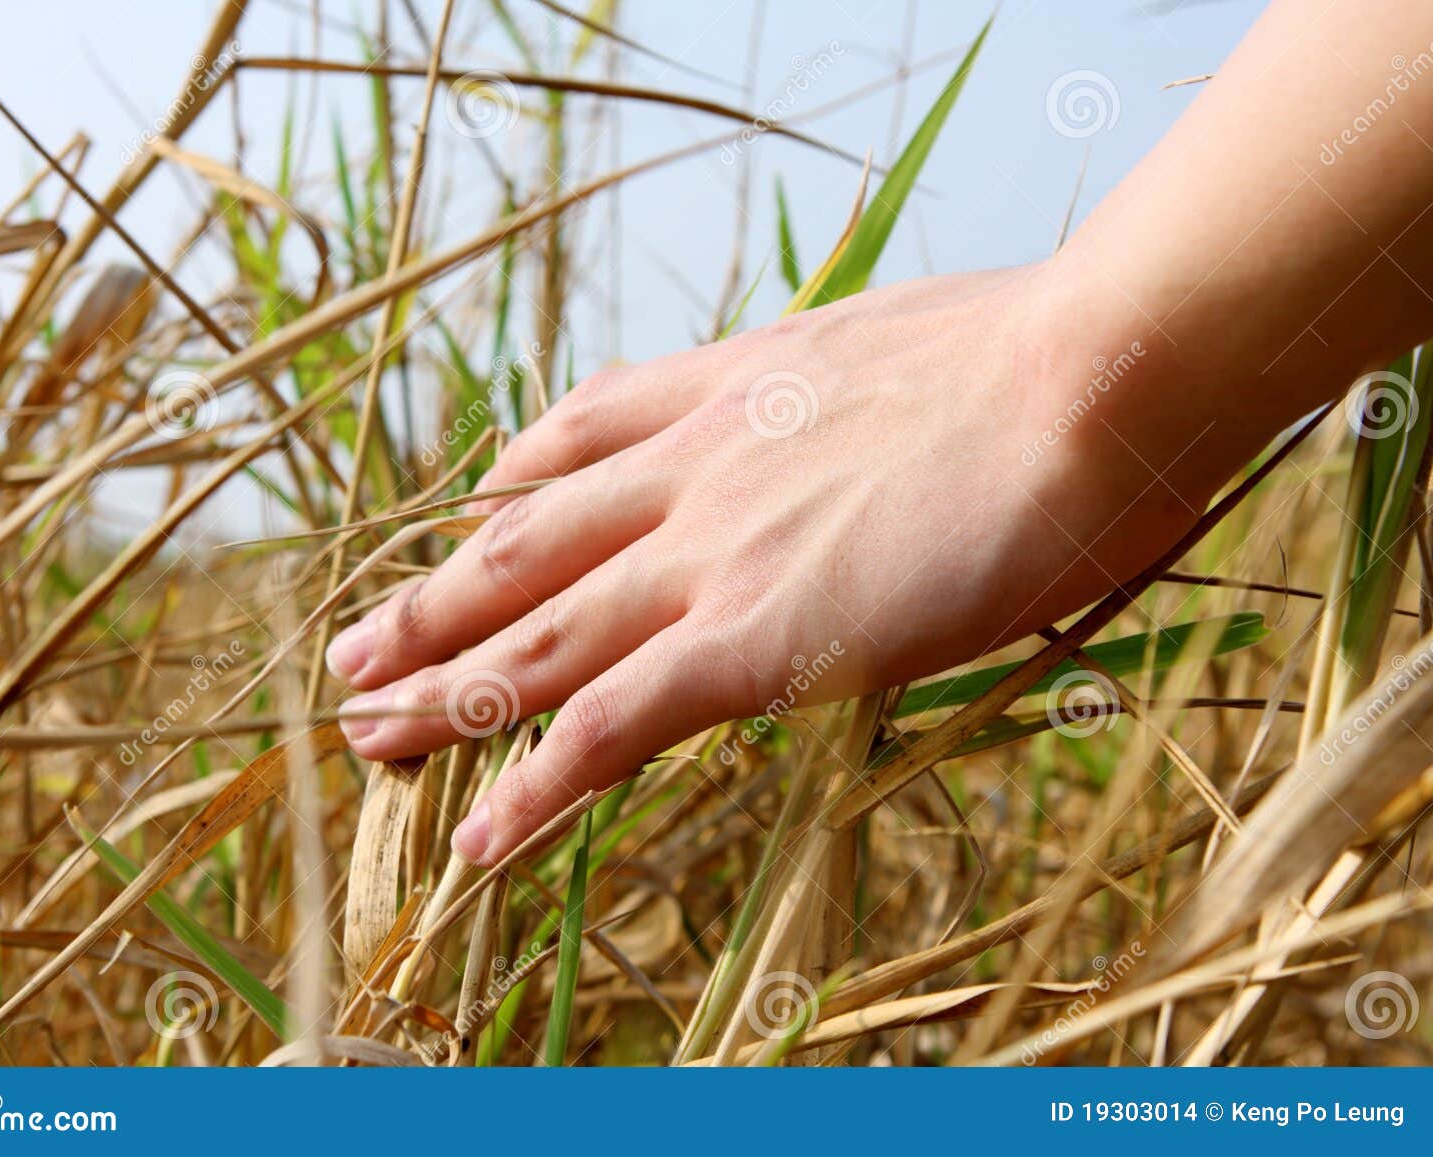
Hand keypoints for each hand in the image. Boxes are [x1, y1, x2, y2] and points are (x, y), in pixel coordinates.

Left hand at [325, 263, 1219, 864]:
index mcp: (735, 389)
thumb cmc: (1048, 363)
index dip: (515, 480)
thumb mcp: (915, 342)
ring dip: (440, 689)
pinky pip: (608, 726)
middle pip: (523, 541)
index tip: (474, 505)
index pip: (585, 431)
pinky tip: (478, 840)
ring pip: (534, 634)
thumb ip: (860, 388)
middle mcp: (694, 467)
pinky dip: (533, 788)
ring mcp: (710, 554)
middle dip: (433, 603)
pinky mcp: (750, 638)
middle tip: (355, 646)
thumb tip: (875, 411)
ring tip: (362, 732)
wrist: (1086, 378)